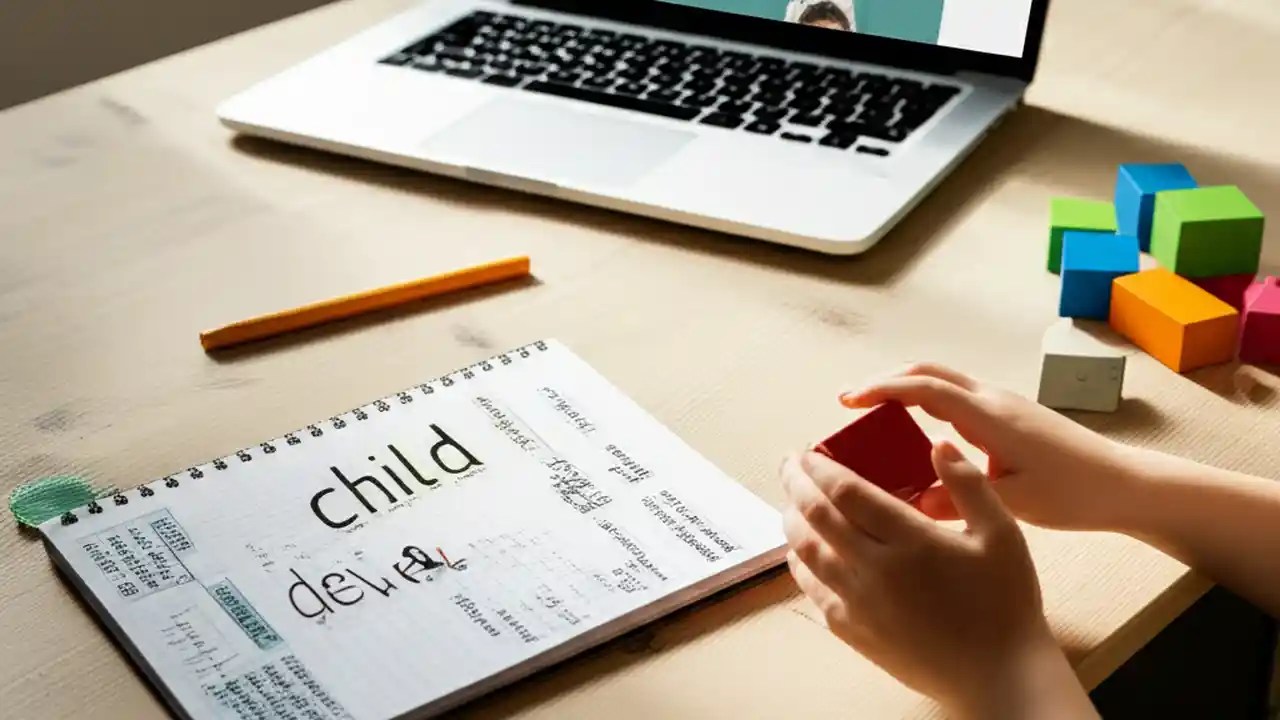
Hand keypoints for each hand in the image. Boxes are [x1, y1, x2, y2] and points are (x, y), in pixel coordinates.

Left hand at [781, 445, 1090, 717]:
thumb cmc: (1005, 602)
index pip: (846, 492)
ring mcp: (858, 603)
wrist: (998, 676)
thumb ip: (969, 485)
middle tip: (789, 463)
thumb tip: (938, 443)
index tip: (809, 449)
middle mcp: (875, 569)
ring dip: (791, 519)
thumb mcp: (1001, 535)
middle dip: (795, 483)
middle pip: (815, 516)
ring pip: (805, 551)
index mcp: (911, 541)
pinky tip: (802, 550)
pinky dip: (800, 561)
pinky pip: (812, 589)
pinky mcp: (852, 630)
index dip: (820, 467)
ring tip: (792, 499)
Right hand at [841, 364, 1145, 532]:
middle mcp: (994, 400)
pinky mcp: (1011, 416)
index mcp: (989, 416)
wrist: (1125, 485)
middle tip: (852, 401)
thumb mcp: (1013, 504)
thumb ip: (958, 500)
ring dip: (906, 389)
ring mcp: (1004, 405)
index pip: (924, 388)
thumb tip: (911, 502)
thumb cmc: (1075, 493)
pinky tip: (919, 433)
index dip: (881, 389)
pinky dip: (928, 403)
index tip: (848, 400)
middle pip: (929, 371)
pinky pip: (958, 398)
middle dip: (886, 380)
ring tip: (876, 415)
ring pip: (944, 381)